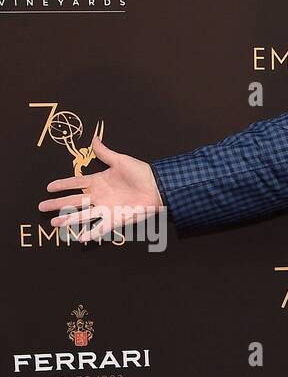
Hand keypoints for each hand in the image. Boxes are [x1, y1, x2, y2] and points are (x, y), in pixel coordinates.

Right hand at [37, 133, 163, 242]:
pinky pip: (101, 228)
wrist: (158, 187)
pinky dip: (91, 233)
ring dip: (68, 219)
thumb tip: (93, 138)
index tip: (48, 187)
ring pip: (82, 215)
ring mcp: (106, 208)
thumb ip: (105, 152)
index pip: (75, 183)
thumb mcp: (120, 161)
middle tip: (41, 207)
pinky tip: (80, 238)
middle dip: (57, 204)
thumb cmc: (141, 173)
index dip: (62, 184)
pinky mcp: (116, 219)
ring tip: (54, 224)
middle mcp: (99, 196)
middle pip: (73, 200)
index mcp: (98, 181)